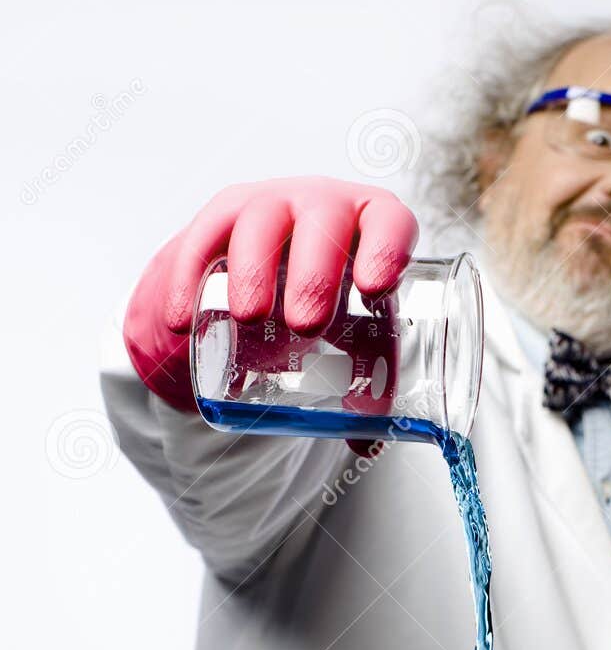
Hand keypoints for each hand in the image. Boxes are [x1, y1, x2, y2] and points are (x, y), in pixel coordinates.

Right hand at [123, 177, 418, 415]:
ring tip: (249, 317)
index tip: (375, 289)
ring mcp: (271, 204)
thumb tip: (368, 445)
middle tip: (306, 325)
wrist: (275, 268)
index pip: (389, 221)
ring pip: (260, 220)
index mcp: (374, 226)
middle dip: (314, 273)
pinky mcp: (221, 217)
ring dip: (254, 269)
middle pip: (323, 220)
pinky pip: (201, 238)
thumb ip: (370, 385)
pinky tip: (181, 320)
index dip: (387, 248)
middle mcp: (325, 205)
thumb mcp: (358, 333)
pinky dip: (188, 280)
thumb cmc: (335, 302)